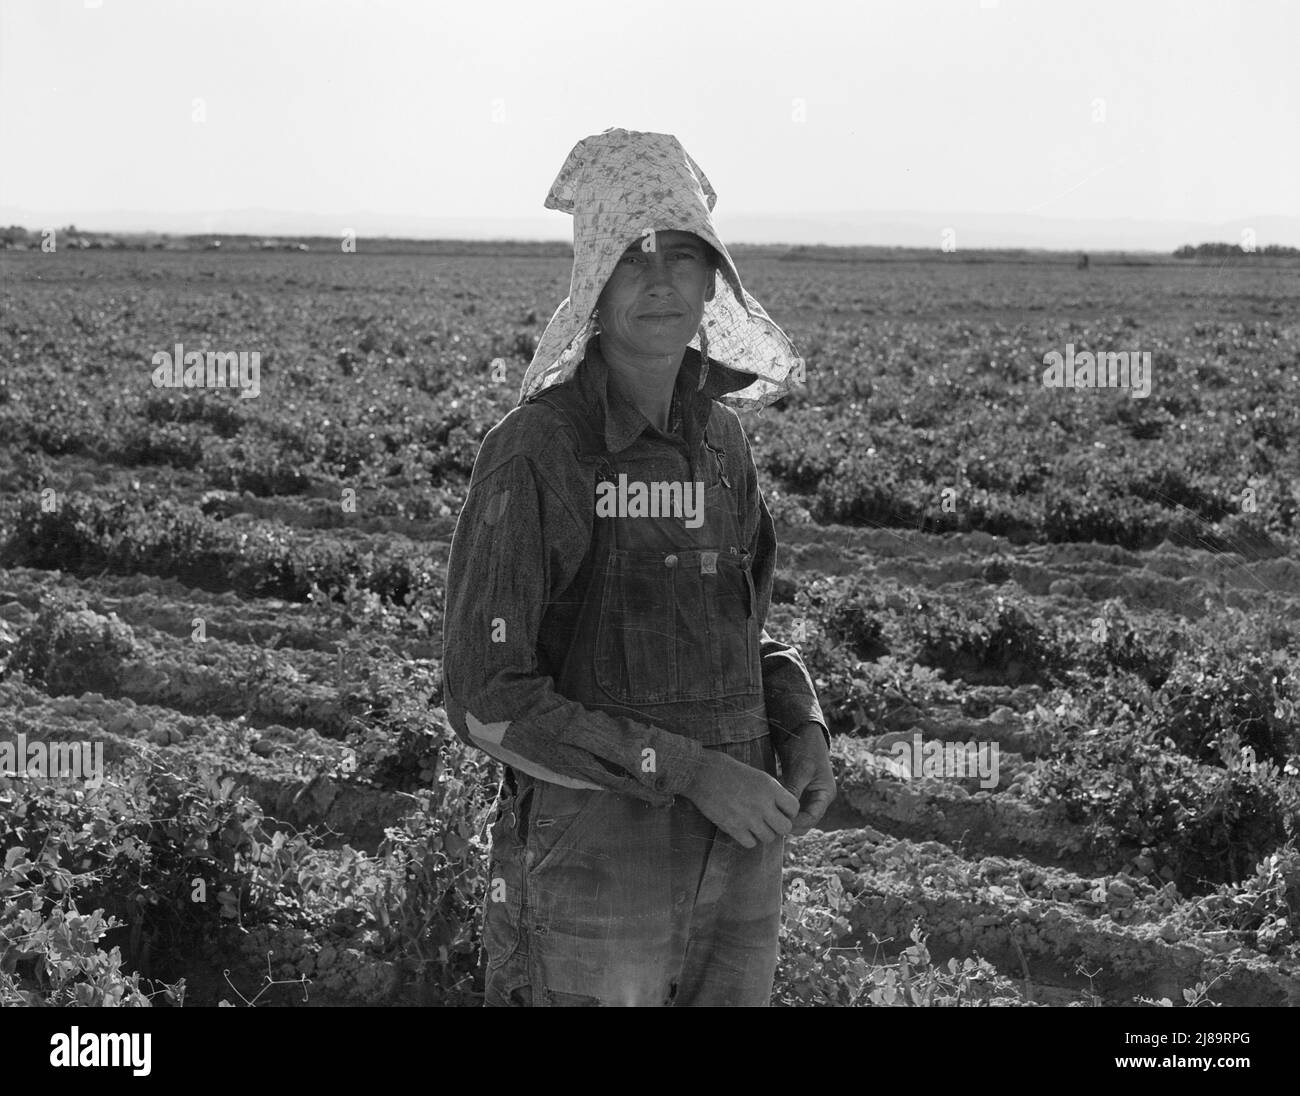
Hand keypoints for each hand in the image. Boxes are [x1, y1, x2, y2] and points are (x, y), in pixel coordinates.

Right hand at [682, 751, 799, 848]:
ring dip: (763, 833)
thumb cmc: (728, 770)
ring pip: (769, 838)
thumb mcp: (757, 775)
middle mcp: (762, 804)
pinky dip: (748, 839)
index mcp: (770, 787)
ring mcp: (748, 818)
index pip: (794, 808)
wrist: (701, 773)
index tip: (780, 810)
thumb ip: (772, 792)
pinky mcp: (733, 827)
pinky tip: (742, 828)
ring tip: (754, 823)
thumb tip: (783, 809)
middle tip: (769, 820)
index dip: (789, 811)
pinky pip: (751, 843)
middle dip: (779, 825)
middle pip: (785, 828)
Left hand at [778, 723, 835, 835]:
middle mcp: (818, 798)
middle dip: (790, 824)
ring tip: (768, 821)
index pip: (813, 817)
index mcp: (826, 794)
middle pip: (805, 820)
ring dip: (784, 818)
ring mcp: (808, 795)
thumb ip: (794, 789)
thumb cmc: (807, 748)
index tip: (781, 823)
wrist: (803, 732)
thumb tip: (785, 810)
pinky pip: (790, 806)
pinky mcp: (798, 791)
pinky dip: (781, 809)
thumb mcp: (802, 769)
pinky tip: (768, 810)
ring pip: (797, 815)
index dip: (798, 823)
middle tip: (772, 826)